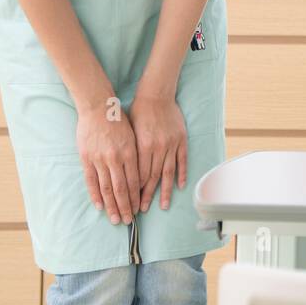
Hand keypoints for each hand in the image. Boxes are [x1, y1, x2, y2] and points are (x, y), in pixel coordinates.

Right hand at [76, 95, 140, 223]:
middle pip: (122, 188)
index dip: (136, 197)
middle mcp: (116, 158)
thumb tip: (140, 177)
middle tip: (129, 220)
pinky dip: (96, 195)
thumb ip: (136, 156)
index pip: (135, 181)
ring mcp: (100, 159)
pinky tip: (99, 206)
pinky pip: (91, 181)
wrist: (99, 107)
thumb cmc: (119, 120)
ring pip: (107, 188)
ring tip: (116, 219)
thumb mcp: (133, 136)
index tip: (138, 209)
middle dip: (126, 207)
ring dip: (112, 205)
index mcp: (131, 152)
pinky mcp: (87, 158)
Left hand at [125, 88, 187, 211]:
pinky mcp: (180, 140)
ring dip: (165, 191)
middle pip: (151, 177)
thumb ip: (128, 152)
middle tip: (142, 210)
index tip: (131, 203)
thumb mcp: (128, 132)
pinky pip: (182, 160)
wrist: (156, 94)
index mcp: (141, 146)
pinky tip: (180, 186)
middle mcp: (157, 147)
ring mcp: (170, 144)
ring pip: (167, 172)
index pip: (138, 175)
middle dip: (146, 195)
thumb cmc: (138, 112)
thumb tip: (124, 174)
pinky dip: (181, 174)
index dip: (135, 191)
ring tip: (163, 205)